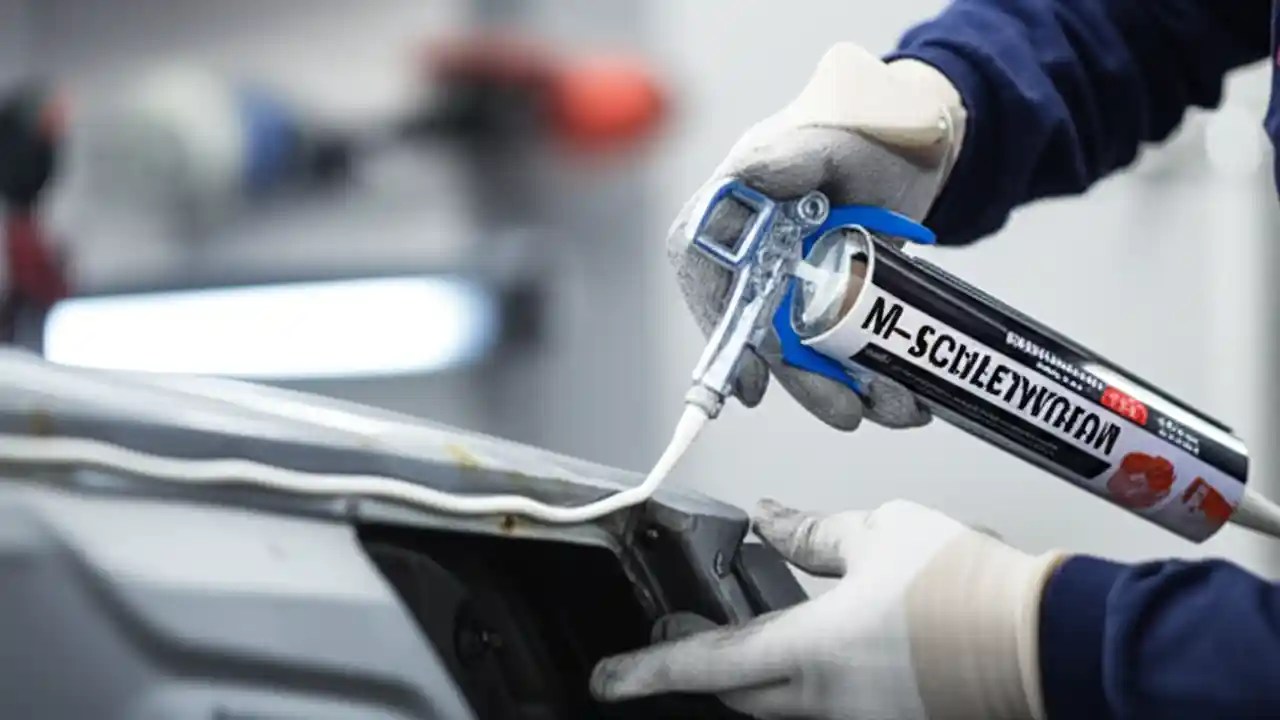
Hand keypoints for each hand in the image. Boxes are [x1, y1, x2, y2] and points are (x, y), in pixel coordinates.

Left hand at [591, 499, 1065, 719]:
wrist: (1052, 642)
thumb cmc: (971, 589)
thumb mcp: (880, 533)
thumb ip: (812, 533)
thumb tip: (769, 521)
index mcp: (812, 653)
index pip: (706, 666)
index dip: (648, 671)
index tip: (609, 677)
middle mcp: (829, 702)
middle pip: (738, 695)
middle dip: (700, 670)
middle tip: (674, 643)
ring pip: (784, 704)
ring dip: (755, 676)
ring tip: (742, 639)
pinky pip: (831, 706)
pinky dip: (806, 679)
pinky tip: (819, 647)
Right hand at [671, 42, 965, 429]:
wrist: (917, 137)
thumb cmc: (857, 125)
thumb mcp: (822, 137)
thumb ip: (785, 158)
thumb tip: (751, 179)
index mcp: (729, 215)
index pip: (703, 278)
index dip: (719, 332)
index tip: (752, 379)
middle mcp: (755, 259)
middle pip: (761, 336)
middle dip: (805, 383)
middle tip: (846, 413)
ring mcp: (796, 286)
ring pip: (808, 357)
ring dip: (848, 392)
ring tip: (898, 407)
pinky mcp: (839, 303)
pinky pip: (846, 352)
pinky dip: (876, 380)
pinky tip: (909, 396)